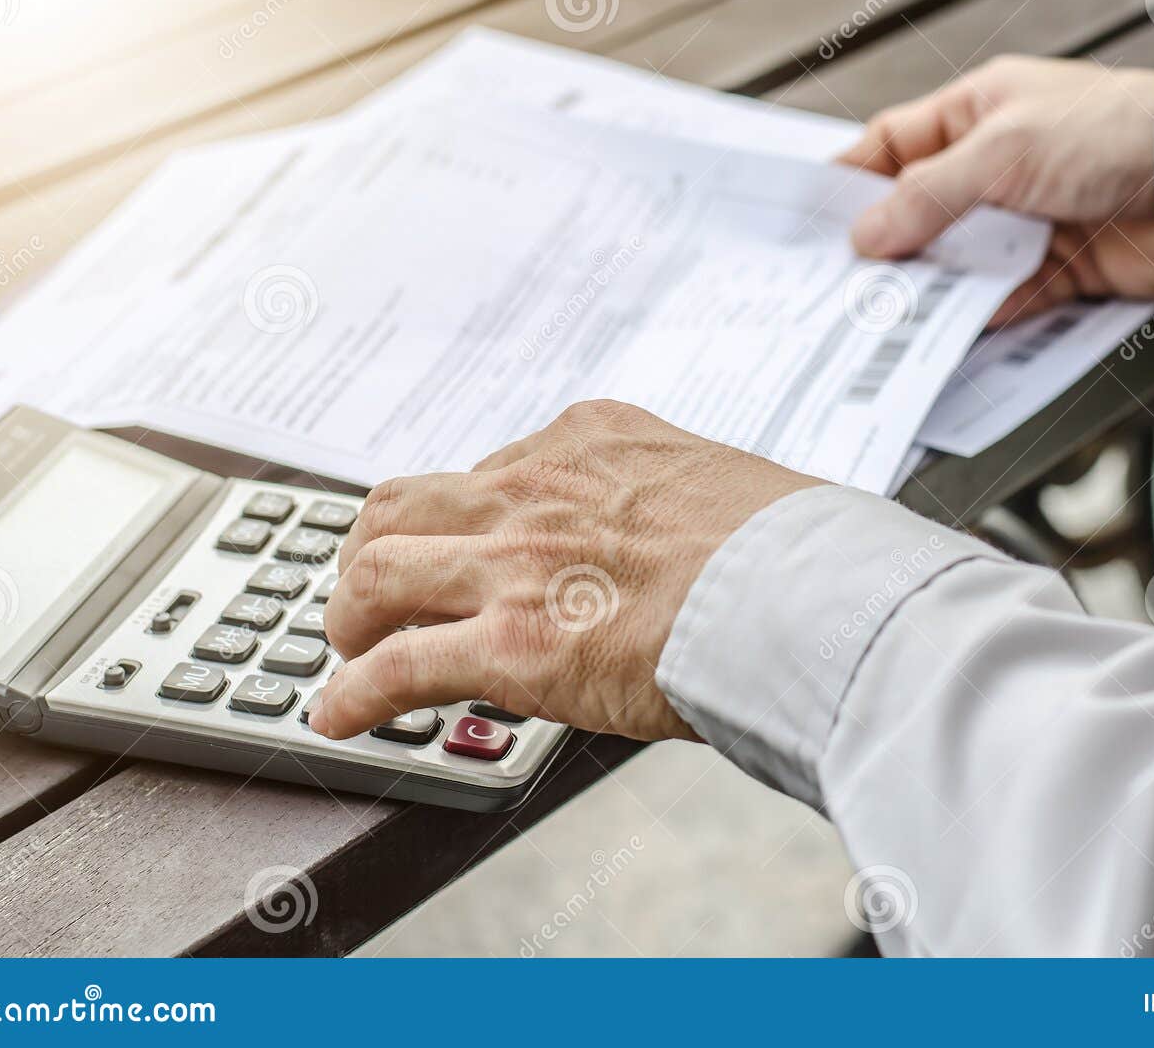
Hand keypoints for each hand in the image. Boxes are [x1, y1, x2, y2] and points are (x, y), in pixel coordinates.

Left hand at [310, 400, 821, 741]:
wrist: (814, 593)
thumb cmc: (796, 547)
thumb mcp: (718, 485)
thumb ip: (667, 505)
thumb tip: (673, 552)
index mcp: (593, 439)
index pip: (491, 468)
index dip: (463, 518)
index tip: (462, 544)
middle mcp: (538, 485)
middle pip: (405, 504)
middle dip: (378, 550)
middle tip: (377, 590)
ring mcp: (517, 561)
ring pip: (378, 571)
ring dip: (353, 614)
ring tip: (350, 648)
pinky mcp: (514, 643)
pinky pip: (398, 666)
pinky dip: (354, 692)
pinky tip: (339, 715)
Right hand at [838, 56, 1153, 326]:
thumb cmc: (1112, 134)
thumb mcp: (999, 153)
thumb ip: (928, 196)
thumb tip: (867, 233)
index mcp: (979, 113)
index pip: (896, 145)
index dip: (853, 181)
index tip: (813, 220)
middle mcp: (999, 166)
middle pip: (922, 212)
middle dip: (887, 247)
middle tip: (841, 281)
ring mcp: (1029, 219)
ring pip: (960, 261)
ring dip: (930, 288)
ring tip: (885, 317)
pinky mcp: (1061, 268)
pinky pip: (1006, 298)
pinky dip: (981, 316)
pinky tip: (952, 332)